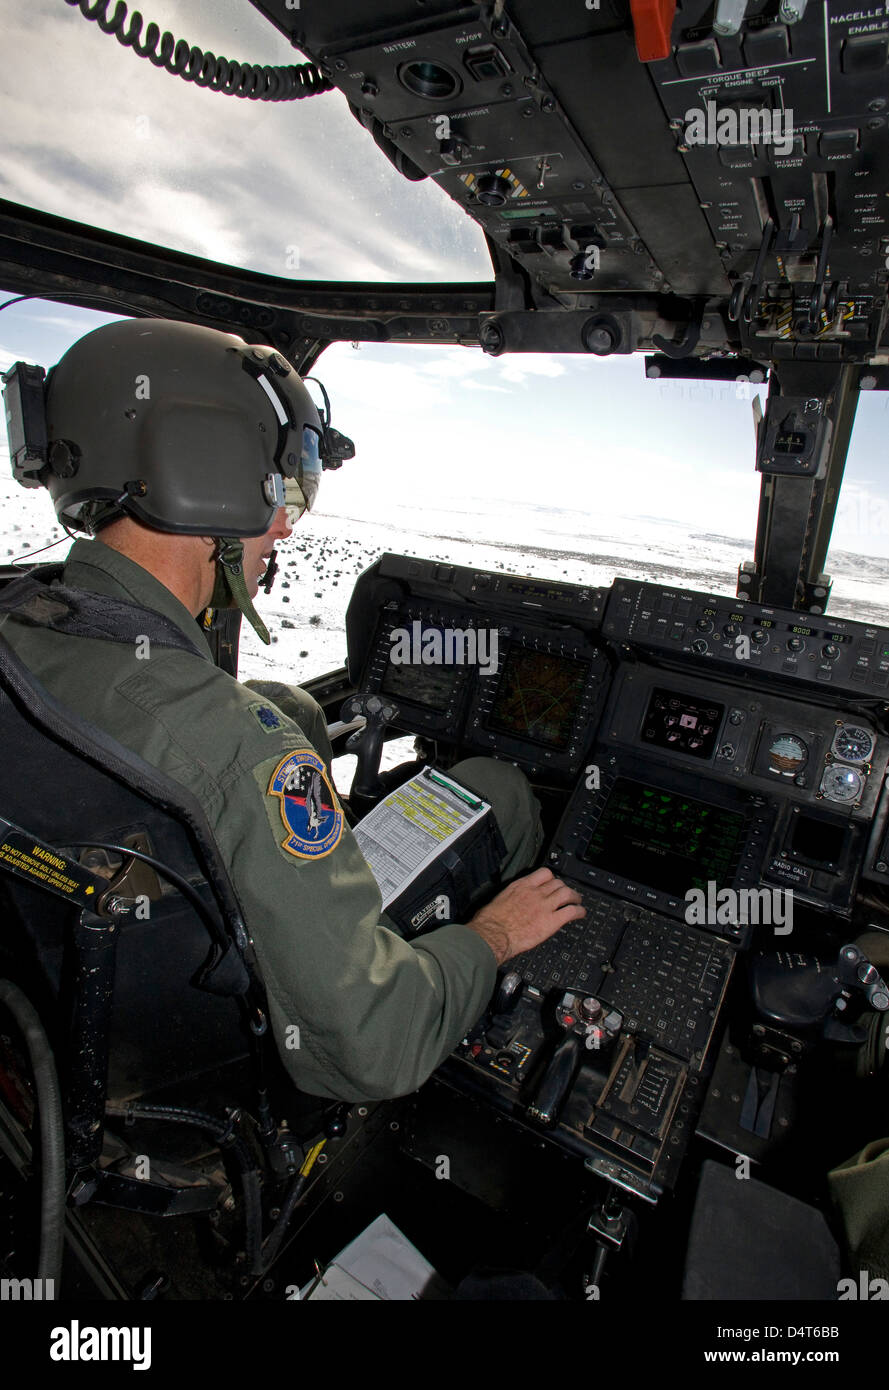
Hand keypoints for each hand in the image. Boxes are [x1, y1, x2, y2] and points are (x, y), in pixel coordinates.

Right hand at [466, 867, 584, 965]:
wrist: (493, 934)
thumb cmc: (489, 921)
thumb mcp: (497, 901)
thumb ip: (509, 899)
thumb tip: (507, 904)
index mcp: (521, 886)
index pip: (543, 874)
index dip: (552, 878)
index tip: (553, 883)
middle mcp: (535, 893)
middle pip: (558, 883)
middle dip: (564, 887)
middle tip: (567, 894)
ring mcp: (544, 906)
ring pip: (567, 893)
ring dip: (575, 897)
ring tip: (577, 901)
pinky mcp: (551, 921)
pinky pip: (571, 912)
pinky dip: (579, 911)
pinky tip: (581, 914)